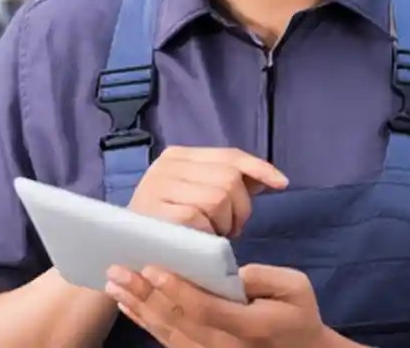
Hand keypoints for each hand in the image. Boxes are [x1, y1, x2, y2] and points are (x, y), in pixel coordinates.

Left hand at [106, 264, 357, 347]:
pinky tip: (129, 306)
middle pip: (178, 322)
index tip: (152, 269)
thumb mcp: (295, 287)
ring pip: (168, 334)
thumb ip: (263, 277)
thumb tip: (229, 272)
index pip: (205, 310)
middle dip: (145, 295)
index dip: (177, 290)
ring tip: (114, 286)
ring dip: (139, 309)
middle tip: (117, 271)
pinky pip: (170, 342)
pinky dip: (146, 323)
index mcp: (250, 327)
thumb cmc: (296, 313)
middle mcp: (227, 347)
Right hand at [127, 147, 288, 236]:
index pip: (228, 155)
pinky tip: (199, 241)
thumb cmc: (169, 227)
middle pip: (229, 178)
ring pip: (219, 197)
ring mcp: (158, 186)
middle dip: (239, 208)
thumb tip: (273, 178)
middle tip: (228, 228)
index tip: (282, 183)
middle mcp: (165, 165)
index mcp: (177, 156)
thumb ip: (229, 184)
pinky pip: (201, 217)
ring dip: (224, 223)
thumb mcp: (198, 197)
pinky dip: (207, 233)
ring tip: (211, 234)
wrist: (127, 254)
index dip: (259, 168)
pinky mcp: (157, 210)